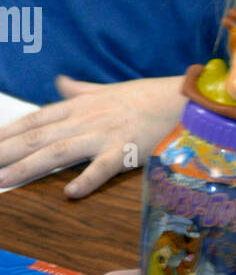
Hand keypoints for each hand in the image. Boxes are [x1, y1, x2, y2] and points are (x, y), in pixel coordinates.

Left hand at [0, 73, 183, 196]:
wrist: (178, 99)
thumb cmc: (144, 96)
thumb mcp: (106, 89)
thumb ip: (79, 89)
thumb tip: (59, 81)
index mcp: (79, 106)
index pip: (35, 119)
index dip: (8, 131)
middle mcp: (85, 120)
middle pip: (38, 137)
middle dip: (6, 151)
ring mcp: (104, 136)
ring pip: (58, 152)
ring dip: (28, 167)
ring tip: (3, 180)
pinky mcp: (126, 151)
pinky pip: (103, 168)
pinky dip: (87, 180)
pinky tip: (70, 193)